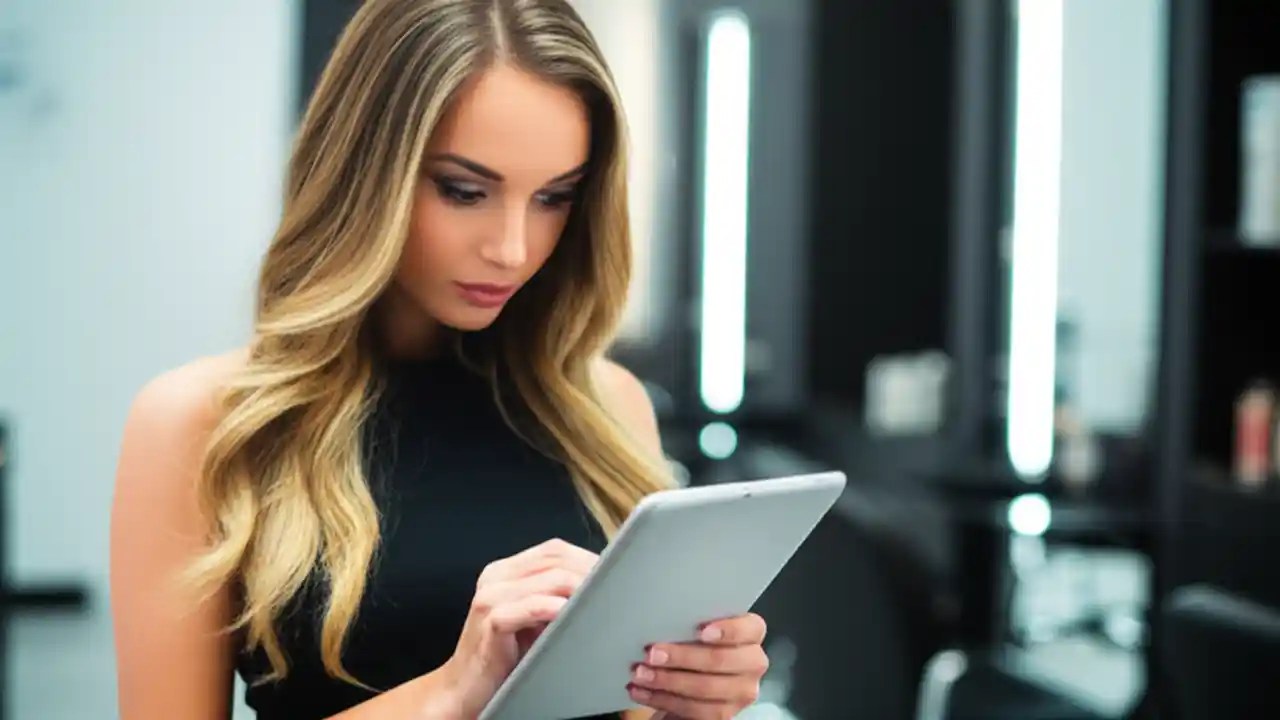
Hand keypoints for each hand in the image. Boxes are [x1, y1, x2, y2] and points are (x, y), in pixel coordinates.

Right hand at [438, 538, 598, 717]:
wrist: (465, 690)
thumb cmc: (505, 657)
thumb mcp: (534, 621)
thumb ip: (555, 598)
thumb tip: (602, 587)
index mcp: (505, 571)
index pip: (554, 550)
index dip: (587, 557)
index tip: (616, 573)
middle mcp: (496, 576)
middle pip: (555, 558)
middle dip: (590, 571)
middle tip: (618, 588)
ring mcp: (491, 597)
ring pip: (548, 578)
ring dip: (582, 588)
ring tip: (605, 601)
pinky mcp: (490, 621)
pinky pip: (531, 607)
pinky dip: (557, 608)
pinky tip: (575, 615)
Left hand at [628, 613, 769, 719]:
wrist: (693, 682)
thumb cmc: (694, 645)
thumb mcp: (697, 629)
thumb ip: (690, 623)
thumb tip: (659, 619)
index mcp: (752, 633)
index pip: (749, 628)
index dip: (727, 630)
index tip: (701, 631)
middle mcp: (753, 662)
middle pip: (720, 660)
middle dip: (681, 657)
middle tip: (651, 653)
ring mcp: (742, 691)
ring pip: (704, 687)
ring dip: (666, 680)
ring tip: (640, 673)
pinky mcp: (725, 714)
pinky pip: (693, 709)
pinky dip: (662, 699)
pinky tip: (642, 691)